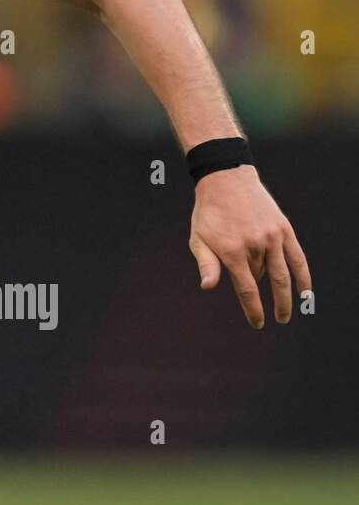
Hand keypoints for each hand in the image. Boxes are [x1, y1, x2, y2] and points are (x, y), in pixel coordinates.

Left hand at [189, 166, 310, 327]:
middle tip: (274, 319)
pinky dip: (303, 277)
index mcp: (231, 250)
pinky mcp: (283, 229)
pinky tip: (306, 293)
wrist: (225, 181)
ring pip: (280, 272)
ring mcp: (271, 236)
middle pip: (264, 280)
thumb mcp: (198, 238)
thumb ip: (206, 264)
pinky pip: (297, 257)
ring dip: (285, 294)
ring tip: (285, 311)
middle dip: (271, 304)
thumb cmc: (208, 213)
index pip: (246, 288)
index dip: (253, 309)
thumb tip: (208, 287)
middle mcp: (254, 245)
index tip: (257, 323)